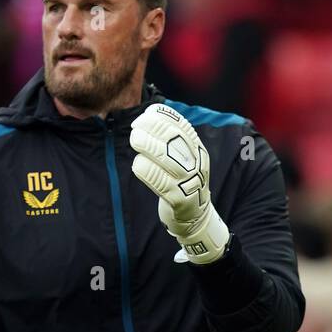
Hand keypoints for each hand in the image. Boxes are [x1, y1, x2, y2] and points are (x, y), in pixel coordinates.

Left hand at [130, 102, 229, 264]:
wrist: (194, 216)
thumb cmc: (181, 182)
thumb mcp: (182, 158)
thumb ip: (170, 141)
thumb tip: (148, 116)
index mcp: (197, 150)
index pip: (182, 127)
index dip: (164, 117)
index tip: (146, 114)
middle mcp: (197, 164)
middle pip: (176, 140)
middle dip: (154, 128)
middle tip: (136, 127)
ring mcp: (189, 182)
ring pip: (170, 159)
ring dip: (150, 146)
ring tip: (135, 139)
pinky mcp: (180, 200)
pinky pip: (163, 183)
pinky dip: (148, 171)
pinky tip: (137, 164)